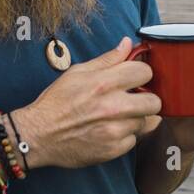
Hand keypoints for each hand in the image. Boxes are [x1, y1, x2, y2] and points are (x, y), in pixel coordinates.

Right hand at [17, 36, 162, 168]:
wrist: (38, 135)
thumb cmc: (56, 102)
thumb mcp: (78, 73)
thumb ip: (107, 59)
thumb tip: (127, 43)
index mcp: (104, 83)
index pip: (145, 72)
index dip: (141, 73)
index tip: (135, 78)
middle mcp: (113, 107)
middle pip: (155, 102)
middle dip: (147, 98)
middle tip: (134, 100)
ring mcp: (115, 130)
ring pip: (145, 122)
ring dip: (135, 119)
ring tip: (117, 117)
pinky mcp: (113, 150)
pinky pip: (133, 141)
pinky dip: (125, 137)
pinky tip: (109, 131)